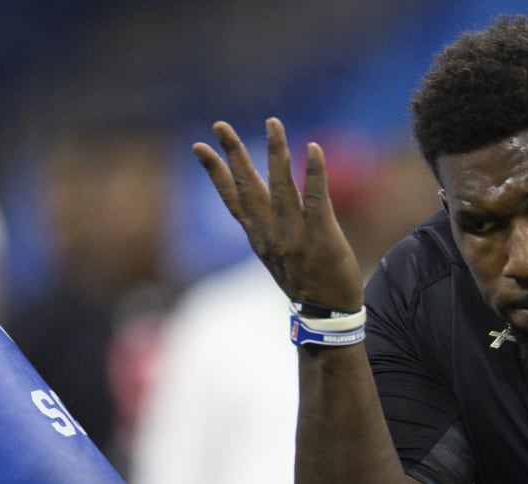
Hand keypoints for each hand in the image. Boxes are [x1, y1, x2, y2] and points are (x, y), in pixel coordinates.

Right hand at [192, 118, 364, 309]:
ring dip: (275, 152)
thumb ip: (265, 229)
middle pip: (248, 187)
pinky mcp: (322, 235)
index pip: (232, 199)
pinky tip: (313, 147)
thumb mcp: (274, 258)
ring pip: (281, 186)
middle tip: (220, 125)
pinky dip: (314, 171)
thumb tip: (254, 209)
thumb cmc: (304, 282)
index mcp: (258, 237)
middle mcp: (271, 233)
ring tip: (273, 123)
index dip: (215, 172)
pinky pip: (316, 198)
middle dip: (233, 154)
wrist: (329, 316)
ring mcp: (295, 234)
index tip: (199, 146)